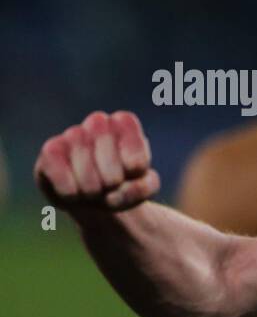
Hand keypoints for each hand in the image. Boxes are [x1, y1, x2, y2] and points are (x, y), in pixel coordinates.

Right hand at [34, 111, 159, 211]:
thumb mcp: (144, 186)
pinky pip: (65, 182)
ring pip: (88, 178)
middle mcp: (99, 121)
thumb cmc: (122, 182)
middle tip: (109, 183)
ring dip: (92, 192)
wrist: (92, 193)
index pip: (136, 163)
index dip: (133, 179)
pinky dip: (72, 195)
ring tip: (92, 187)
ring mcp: (72, 134)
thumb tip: (112, 195)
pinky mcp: (50, 150)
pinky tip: (72, 189)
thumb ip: (145, 187)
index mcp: (125, 123)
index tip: (130, 173)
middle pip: (112, 173)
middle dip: (112, 187)